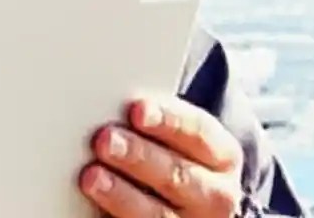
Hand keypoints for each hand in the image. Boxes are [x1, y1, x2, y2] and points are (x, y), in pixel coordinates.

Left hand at [79, 96, 244, 216]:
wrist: (182, 206)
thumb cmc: (166, 157)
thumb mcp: (171, 138)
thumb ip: (149, 122)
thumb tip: (112, 107)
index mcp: (221, 157)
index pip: (198, 133)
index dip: (168, 120)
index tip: (137, 109)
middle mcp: (214, 196)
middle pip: (177, 175)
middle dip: (138, 156)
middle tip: (105, 140)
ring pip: (158, 214)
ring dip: (122, 195)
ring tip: (92, 177)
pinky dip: (114, 216)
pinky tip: (94, 205)